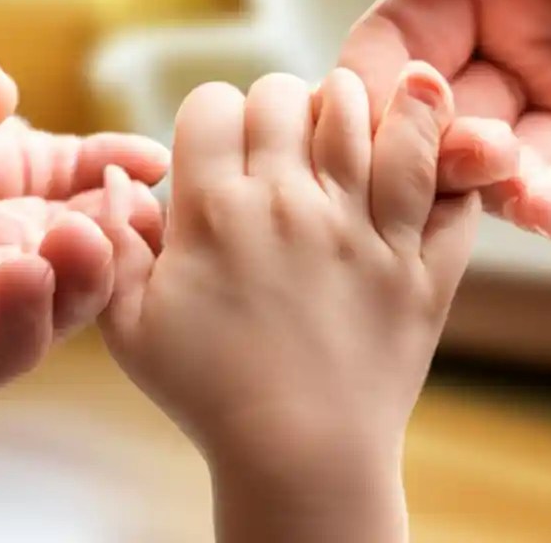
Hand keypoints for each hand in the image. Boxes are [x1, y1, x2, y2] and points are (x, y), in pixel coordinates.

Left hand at [0, 0, 166, 407]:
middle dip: (100, 237)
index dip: (95, 175)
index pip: (25, 180)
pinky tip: (37, 273)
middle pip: (30, 257)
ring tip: (94, 238)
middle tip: (142, 209)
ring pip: (1, 325)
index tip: (153, 161)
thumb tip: (6, 104)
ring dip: (70, 290)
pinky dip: (10, 336)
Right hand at [97, 67, 478, 540]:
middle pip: (284, 93)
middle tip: (280, 147)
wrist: (300, 456)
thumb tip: (118, 174)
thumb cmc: (208, 394)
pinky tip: (420, 124)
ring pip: (360, 111)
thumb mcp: (129, 326)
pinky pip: (436, 172)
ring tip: (340, 131)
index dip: (212, 118)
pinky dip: (434, 136)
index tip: (221, 151)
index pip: (212, 104)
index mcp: (215, 212)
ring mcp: (361, 226)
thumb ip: (114, 244)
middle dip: (275, 108)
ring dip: (347, 105)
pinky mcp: (417, 258)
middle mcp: (290, 204)